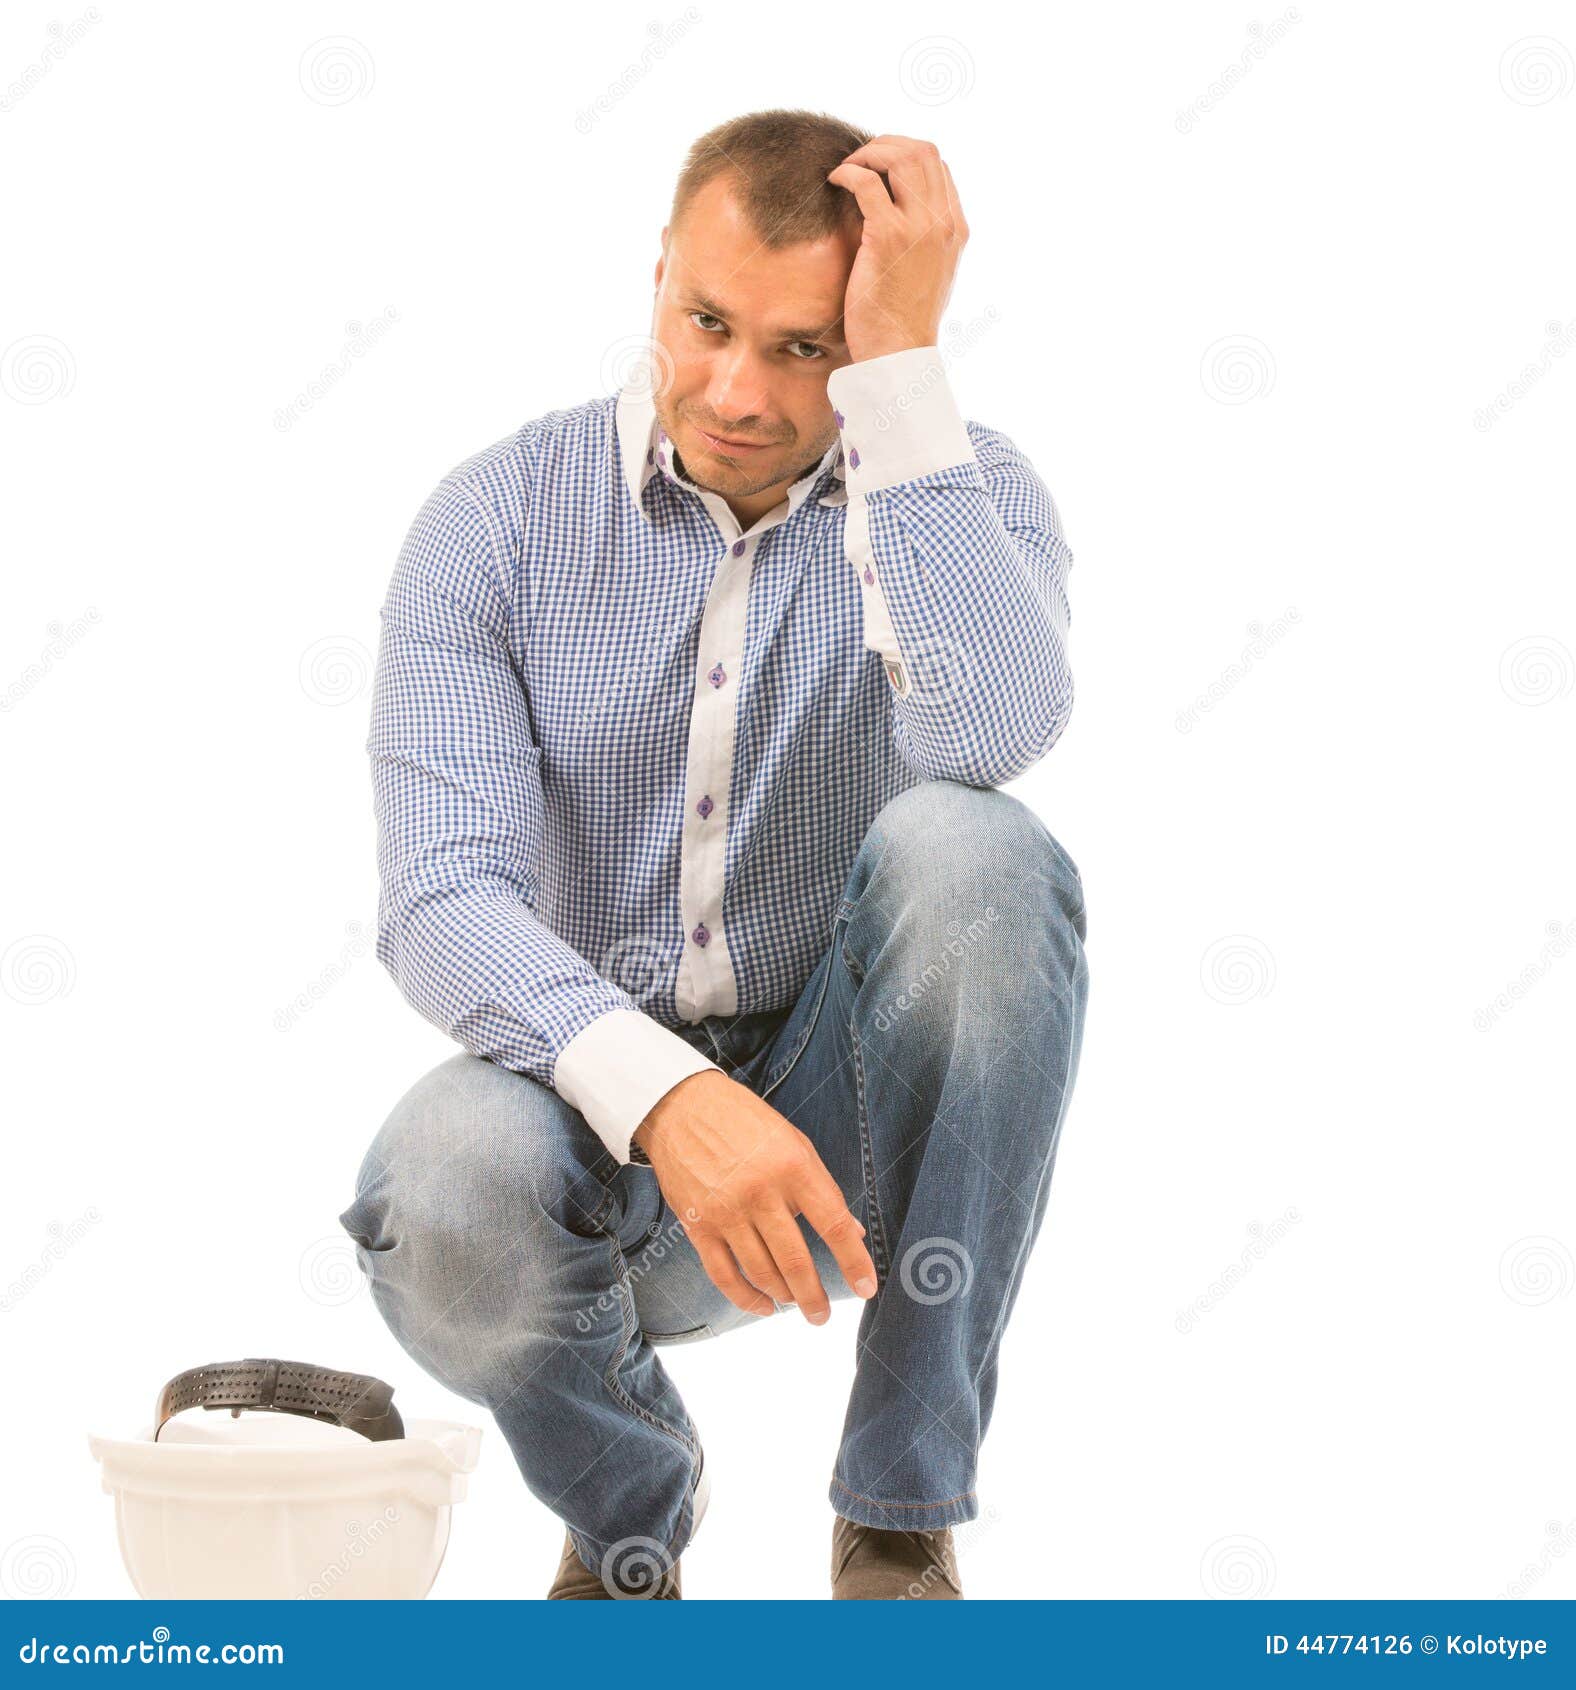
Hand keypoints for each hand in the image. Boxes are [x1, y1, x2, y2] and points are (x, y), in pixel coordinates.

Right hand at [632, 1069, 877, 1324]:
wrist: (681, 1106)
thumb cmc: (745, 1122)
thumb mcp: (794, 1143)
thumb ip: (823, 1188)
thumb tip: (854, 1233)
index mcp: (793, 1166)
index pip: (833, 1224)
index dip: (854, 1261)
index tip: (868, 1288)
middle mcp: (760, 1192)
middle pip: (795, 1261)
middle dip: (814, 1297)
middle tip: (823, 1316)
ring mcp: (726, 1211)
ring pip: (761, 1273)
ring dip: (784, 1297)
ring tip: (795, 1302)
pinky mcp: (697, 1225)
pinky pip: (724, 1276)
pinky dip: (746, 1299)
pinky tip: (764, 1307)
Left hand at [826, 134, 968, 363]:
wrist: (900, 354)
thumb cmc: (904, 321)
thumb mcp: (927, 275)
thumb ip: (924, 242)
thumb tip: (901, 217)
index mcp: (955, 228)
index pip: (938, 166)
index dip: (905, 155)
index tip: (878, 167)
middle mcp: (943, 222)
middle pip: (922, 150)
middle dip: (885, 144)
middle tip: (859, 160)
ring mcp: (919, 227)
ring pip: (899, 156)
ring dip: (867, 153)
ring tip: (847, 168)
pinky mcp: (889, 236)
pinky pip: (866, 183)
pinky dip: (848, 172)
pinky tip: (835, 181)